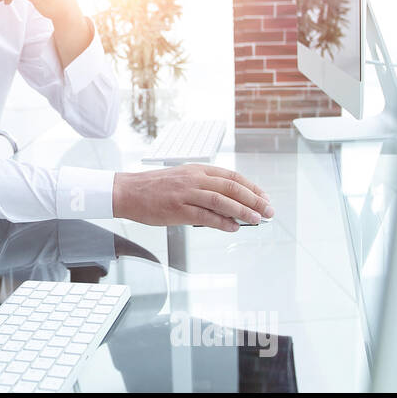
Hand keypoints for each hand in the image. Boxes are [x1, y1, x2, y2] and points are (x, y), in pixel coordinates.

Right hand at [112, 164, 273, 231]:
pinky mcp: (178, 209)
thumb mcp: (181, 178)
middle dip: (254, 199)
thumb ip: (203, 187)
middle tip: (268, 210)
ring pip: (222, 200)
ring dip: (242, 210)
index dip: (251, 187)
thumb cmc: (154, 187)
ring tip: (256, 219)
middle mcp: (194, 179)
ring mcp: (186, 193)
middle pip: (231, 187)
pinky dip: (222, 223)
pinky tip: (232, 227)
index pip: (231, 176)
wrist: (128, 192)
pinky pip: (205, 217)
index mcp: (197, 169)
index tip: (264, 197)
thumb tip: (227, 204)